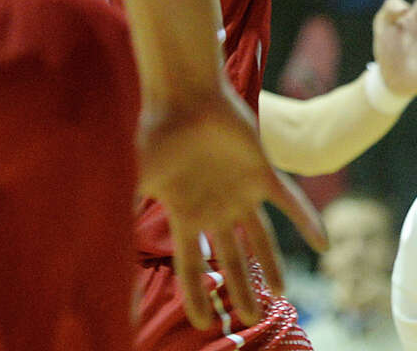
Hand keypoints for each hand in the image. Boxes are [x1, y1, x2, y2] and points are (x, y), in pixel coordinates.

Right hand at [137, 82, 327, 328]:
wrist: (186, 94)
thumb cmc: (156, 132)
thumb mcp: (134, 178)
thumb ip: (120, 210)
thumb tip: (93, 246)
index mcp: (186, 214)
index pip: (191, 266)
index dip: (197, 294)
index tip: (204, 321)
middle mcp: (216, 208)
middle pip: (231, 260)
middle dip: (240, 290)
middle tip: (249, 318)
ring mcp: (241, 191)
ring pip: (261, 239)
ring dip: (272, 266)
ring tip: (282, 294)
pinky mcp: (262, 172)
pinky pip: (290, 203)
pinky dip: (307, 223)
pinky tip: (323, 245)